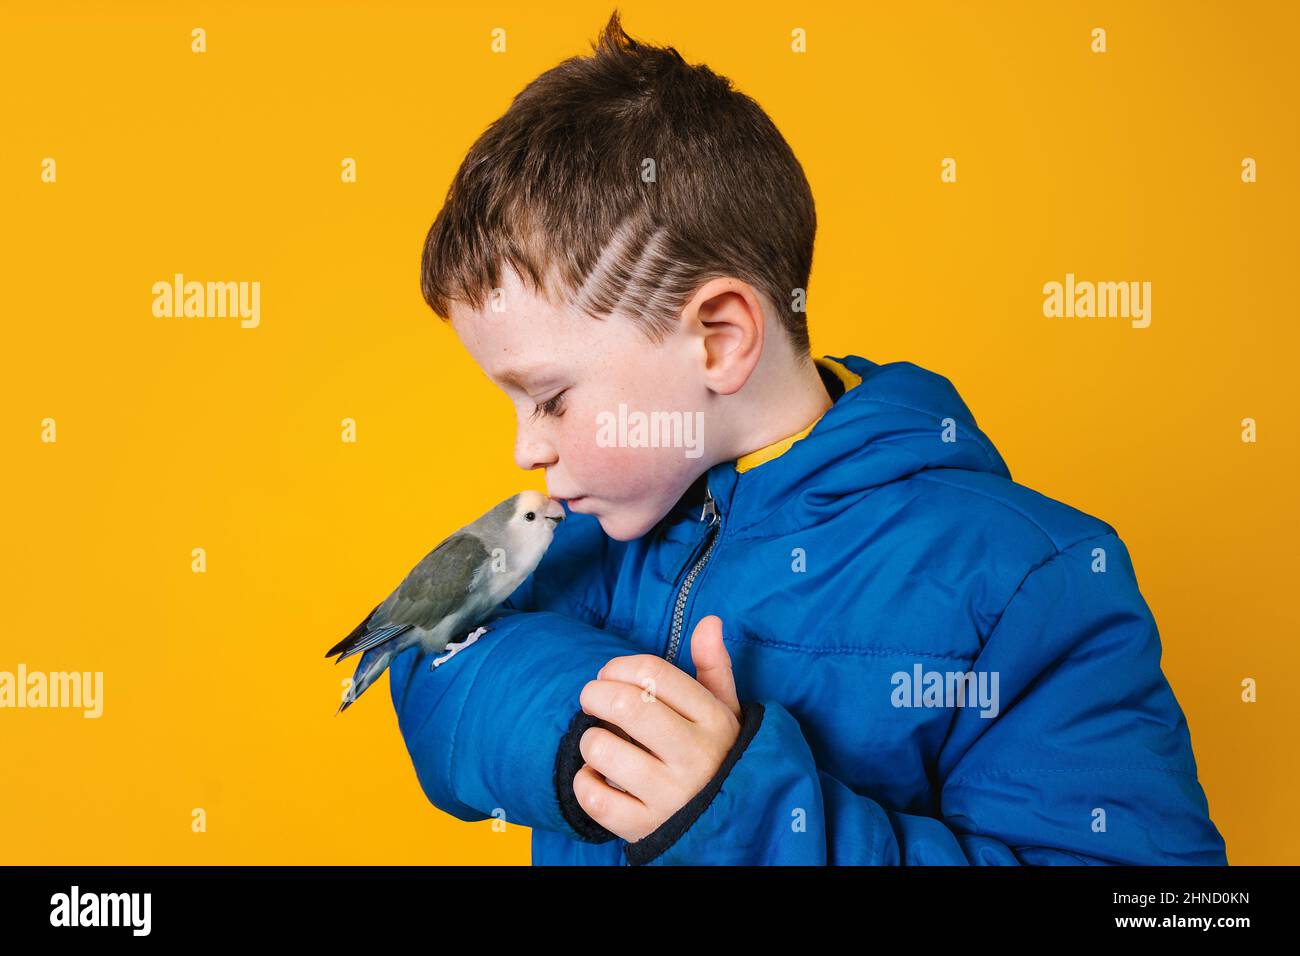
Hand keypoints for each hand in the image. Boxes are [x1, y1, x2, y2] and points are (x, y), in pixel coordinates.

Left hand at [573, 615, 742, 842]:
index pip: (654, 673)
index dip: (620, 666)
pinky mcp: (647, 828)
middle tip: (591, 698)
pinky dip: (585, 783)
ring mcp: (670, 796)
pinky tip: (597, 777)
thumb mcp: (726, 712)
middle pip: (627, 706)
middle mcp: (694, 757)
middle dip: (595, 694)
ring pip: (604, 751)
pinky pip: (595, 798)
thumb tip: (709, 621)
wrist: (735, 826)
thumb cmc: (719, 757)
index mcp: (713, 720)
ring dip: (590, 741)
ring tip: (599, 742)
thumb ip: (714, 666)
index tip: (609, 674)